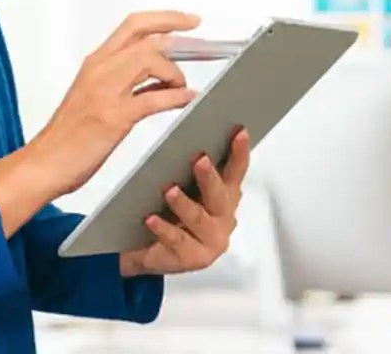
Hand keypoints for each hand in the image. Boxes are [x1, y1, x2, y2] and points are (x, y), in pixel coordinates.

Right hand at [28, 11, 200, 198]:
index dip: (164, 18)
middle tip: (201, 42)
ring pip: (150, 60)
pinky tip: (186, 99)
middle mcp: (100, 70)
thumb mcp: (93, 96)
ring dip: (174, 72)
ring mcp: (106, 92)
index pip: (133, 26)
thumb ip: (122, 82)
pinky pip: (154, 98)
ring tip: (181, 87)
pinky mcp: (113, 118)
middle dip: (178, 34)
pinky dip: (176, 96)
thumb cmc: (67, 135)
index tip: (187, 20)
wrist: (44, 163)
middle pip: (146, 37)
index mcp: (95, 63)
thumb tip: (158, 78)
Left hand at [120, 128, 250, 277]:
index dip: (240, 152)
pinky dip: (163, 228)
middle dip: (210, 178)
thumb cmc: (173, 213)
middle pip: (220, 196)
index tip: (239, 132)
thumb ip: (193, 169)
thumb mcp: (186, 188)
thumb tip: (188, 135)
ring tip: (170, 191)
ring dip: (184, 204)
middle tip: (200, 159)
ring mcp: (211, 241)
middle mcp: (223, 219)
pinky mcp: (192, 258)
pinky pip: (177, 241)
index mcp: (226, 197)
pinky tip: (151, 219)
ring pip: (199, 219)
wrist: (151, 251)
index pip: (236, 172)